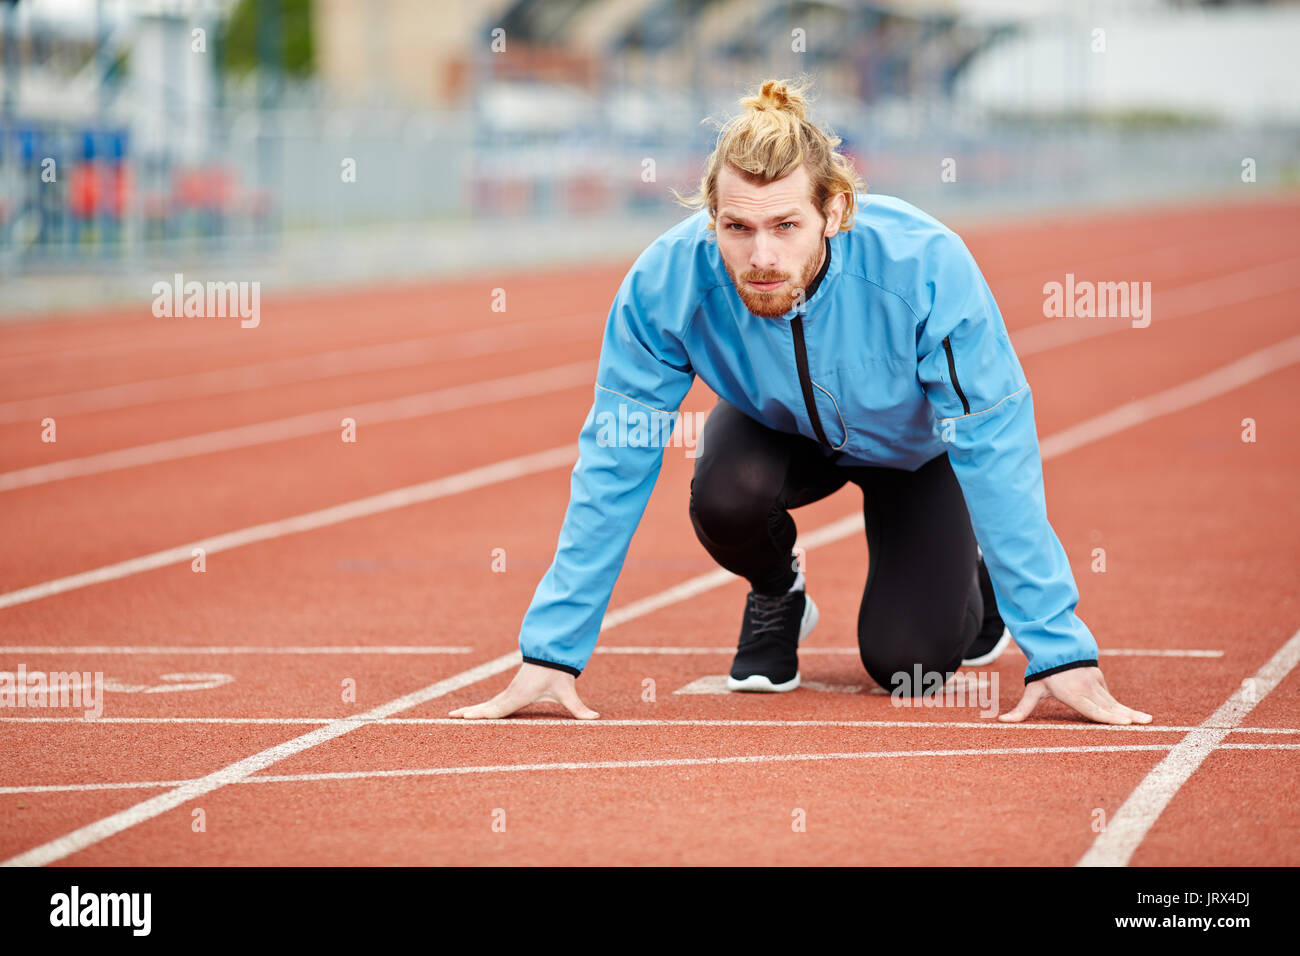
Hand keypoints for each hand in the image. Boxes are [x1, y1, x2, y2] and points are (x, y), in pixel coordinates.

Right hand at [448, 662, 598, 719]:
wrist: (552, 654)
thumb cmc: (557, 673)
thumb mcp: (568, 691)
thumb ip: (579, 708)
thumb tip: (596, 718)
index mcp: (518, 695)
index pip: (497, 708)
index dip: (482, 714)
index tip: (465, 717)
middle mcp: (509, 694)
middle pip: (485, 706)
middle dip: (467, 713)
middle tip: (449, 718)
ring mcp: (508, 692)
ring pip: (486, 704)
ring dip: (469, 710)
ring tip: (452, 716)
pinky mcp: (510, 692)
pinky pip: (492, 702)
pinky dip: (479, 708)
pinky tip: (471, 713)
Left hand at [998, 665, 1150, 724]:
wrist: (1057, 645)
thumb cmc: (1044, 671)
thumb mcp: (1033, 689)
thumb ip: (1022, 709)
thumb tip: (1002, 721)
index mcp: (1072, 693)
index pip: (1092, 708)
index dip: (1108, 717)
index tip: (1124, 722)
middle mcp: (1087, 688)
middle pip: (1109, 706)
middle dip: (1127, 716)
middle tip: (1145, 723)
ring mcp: (1096, 683)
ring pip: (1114, 702)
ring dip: (1131, 712)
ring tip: (1148, 721)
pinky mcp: (1100, 680)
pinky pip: (1112, 698)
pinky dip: (1124, 708)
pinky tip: (1136, 717)